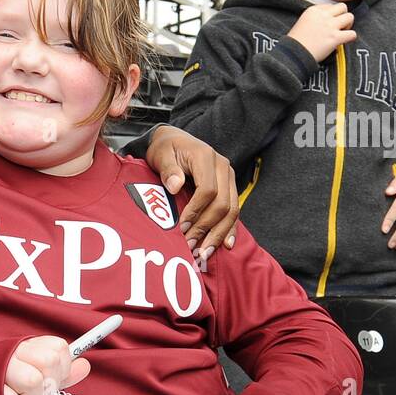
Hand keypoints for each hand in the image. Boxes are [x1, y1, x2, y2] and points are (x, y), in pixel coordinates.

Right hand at [4, 336, 91, 394]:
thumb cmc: (5, 377)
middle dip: (49, 382)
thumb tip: (84, 365)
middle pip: (49, 362)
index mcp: (27, 346)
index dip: (62, 366)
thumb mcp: (34, 368)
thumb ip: (61, 370)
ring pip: (33, 382)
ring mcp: (1, 371)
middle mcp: (13, 353)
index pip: (59, 348)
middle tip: (38, 389)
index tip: (53, 375)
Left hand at [144, 125, 239, 263]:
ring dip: (217, 235)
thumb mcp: (161, 154)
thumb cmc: (166, 148)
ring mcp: (229, 178)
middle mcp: (223, 167)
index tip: (181, 227)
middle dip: (206, 228)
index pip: (208, 190)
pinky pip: (234, 211)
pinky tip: (225, 245)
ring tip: (203, 254)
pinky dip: (229, 230)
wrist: (175, 140)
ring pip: (232, 211)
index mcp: (206, 157)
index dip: (195, 211)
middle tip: (189, 247)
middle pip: (223, 204)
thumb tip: (175, 186)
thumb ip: (168, 169)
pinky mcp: (229, 188)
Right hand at [288, 3, 356, 62]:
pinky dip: (351, 37)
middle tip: (339, 25)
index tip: (329, 22)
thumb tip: (327, 21)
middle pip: (343, 7)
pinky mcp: (335, 38)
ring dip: (348, 25)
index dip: (332, 14)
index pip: (330, 6)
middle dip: (343, 15)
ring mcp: (329, 26)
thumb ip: (315, 18)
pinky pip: (352, 34)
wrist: (292, 55)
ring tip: (342, 33)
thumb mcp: (302, 22)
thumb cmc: (295, 43)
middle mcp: (322, 16)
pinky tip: (344, 41)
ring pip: (350, 17)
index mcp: (313, 10)